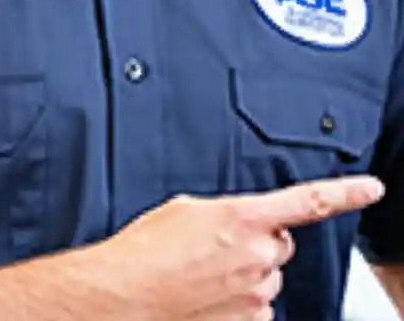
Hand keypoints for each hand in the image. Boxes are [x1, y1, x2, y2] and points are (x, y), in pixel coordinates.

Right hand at [99, 176, 384, 319]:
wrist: (124, 292)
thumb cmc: (144, 251)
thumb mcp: (183, 212)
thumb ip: (226, 214)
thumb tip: (239, 226)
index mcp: (243, 217)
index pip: (308, 201)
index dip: (346, 193)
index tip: (371, 189)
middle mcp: (258, 254)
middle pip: (279, 245)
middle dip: (257, 245)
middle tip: (216, 250)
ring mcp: (257, 291)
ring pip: (268, 278)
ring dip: (246, 275)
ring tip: (203, 275)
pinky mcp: (252, 319)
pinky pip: (258, 306)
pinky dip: (238, 302)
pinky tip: (207, 297)